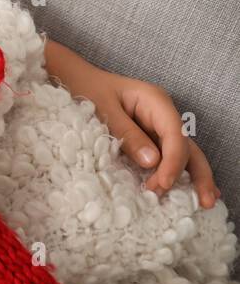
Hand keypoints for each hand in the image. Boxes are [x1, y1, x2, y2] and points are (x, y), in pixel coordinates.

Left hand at [55, 56, 219, 207]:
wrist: (76, 80)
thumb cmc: (87, 89)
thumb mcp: (103, 109)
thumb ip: (127, 134)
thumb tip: (152, 162)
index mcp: (155, 101)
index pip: (174, 134)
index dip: (173, 161)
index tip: (163, 183)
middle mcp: (164, 114)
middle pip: (188, 145)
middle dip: (199, 174)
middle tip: (206, 202)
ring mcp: (159, 127)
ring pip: (184, 153)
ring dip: (193, 177)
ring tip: (206, 204)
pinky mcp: (152, 138)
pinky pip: (168, 157)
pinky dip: (178, 174)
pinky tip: (191, 193)